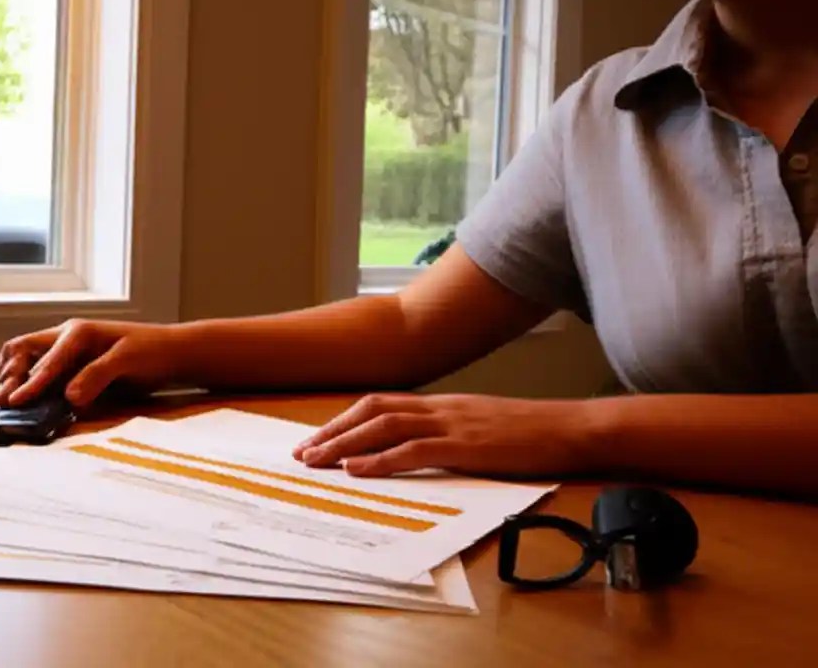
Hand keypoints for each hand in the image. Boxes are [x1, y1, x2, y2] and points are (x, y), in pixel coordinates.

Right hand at [0, 319, 184, 408]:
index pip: (46, 359)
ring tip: (7, 400)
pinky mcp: (70, 368)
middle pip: (21, 350)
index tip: (17, 401)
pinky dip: (25, 383)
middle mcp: (65, 340)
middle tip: (5, 400)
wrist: (169, 352)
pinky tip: (23, 400)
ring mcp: (65, 353)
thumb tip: (70, 397)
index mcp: (77, 333)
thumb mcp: (128, 360)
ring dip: (11, 376)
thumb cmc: (151, 350)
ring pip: (24, 359)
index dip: (31, 382)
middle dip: (9, 374)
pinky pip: (39, 373)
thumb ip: (98, 376)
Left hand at [291, 393, 601, 478]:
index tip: (319, 437)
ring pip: (384, 427)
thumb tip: (417, 451)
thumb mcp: (481, 428)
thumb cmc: (531, 435)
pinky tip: (357, 470)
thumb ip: (448, 434)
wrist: (571, 429)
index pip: (381, 404)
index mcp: (441, 404)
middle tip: (302, 452)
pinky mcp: (465, 446)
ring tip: (316, 461)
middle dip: (333, 430)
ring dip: (345, 444)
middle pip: (372, 410)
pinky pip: (413, 451)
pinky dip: (380, 460)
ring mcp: (451, 423)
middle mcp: (439, 407)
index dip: (346, 419)